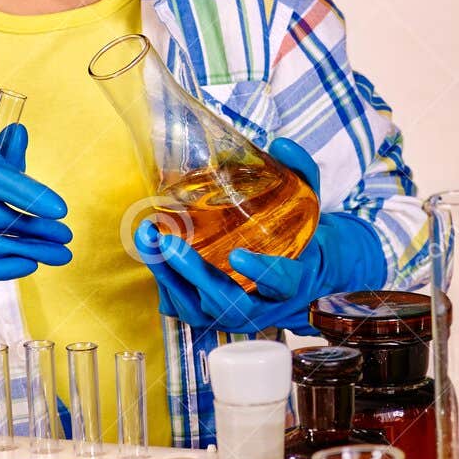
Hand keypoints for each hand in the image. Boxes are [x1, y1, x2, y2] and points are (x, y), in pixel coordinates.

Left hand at [133, 138, 385, 335]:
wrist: (300, 269)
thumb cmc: (301, 234)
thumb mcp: (309, 201)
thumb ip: (300, 171)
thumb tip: (279, 144)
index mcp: (293, 280)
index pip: (280, 282)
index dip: (262, 272)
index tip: (239, 255)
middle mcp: (263, 305)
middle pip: (228, 303)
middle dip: (195, 275)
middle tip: (170, 243)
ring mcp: (235, 314)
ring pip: (199, 310)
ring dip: (170, 277)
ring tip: (149, 239)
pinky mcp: (212, 313)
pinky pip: (184, 308)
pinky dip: (164, 282)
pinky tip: (150, 250)